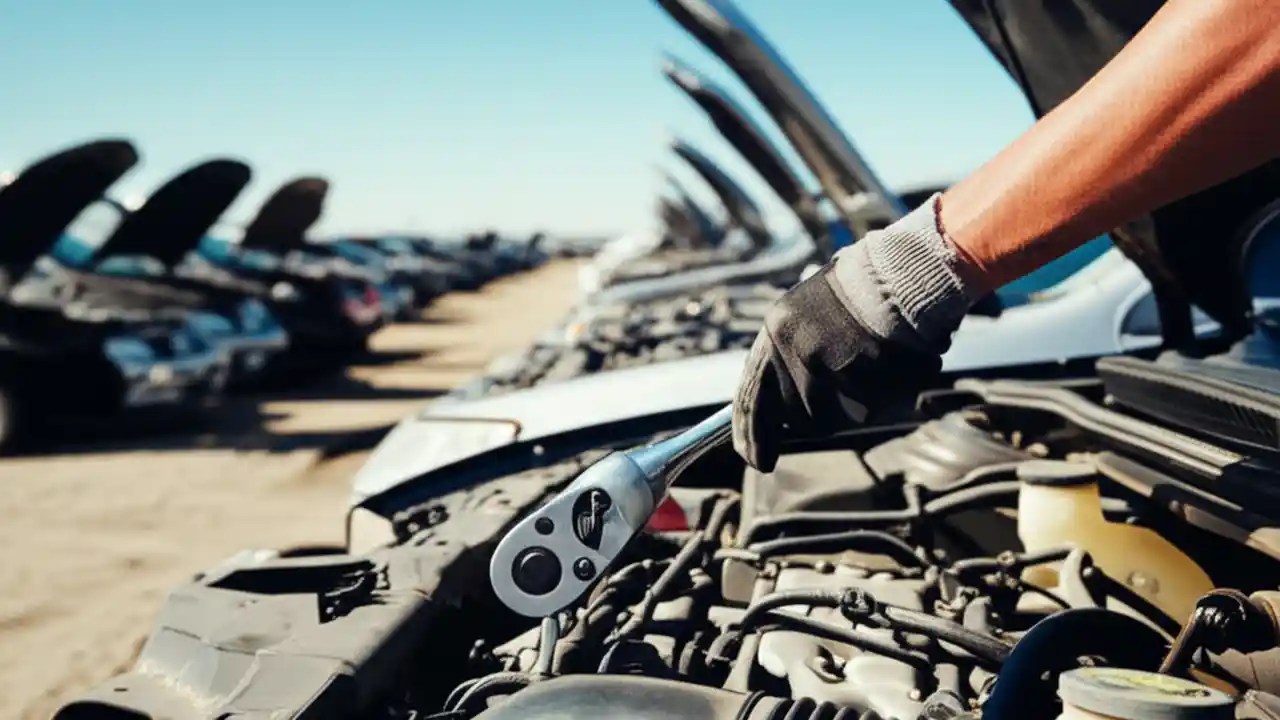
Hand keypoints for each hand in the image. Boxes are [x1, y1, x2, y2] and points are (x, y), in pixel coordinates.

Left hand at [731, 195, 973, 471]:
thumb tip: (783, 410)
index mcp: (774, 331)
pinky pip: (877, 401)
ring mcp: (826, 360)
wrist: (903, 268)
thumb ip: (790, 357)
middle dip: (826, 411)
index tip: (757, 461)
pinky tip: (900, 358)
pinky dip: (894, 388)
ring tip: (880, 358)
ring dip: (865, 398)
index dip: (752, 435)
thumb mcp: (807, 315)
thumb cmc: (861, 292)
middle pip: (801, 415)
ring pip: (842, 414)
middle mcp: (792, 348)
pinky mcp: (861, 370)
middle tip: (853, 382)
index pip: (750, 398)